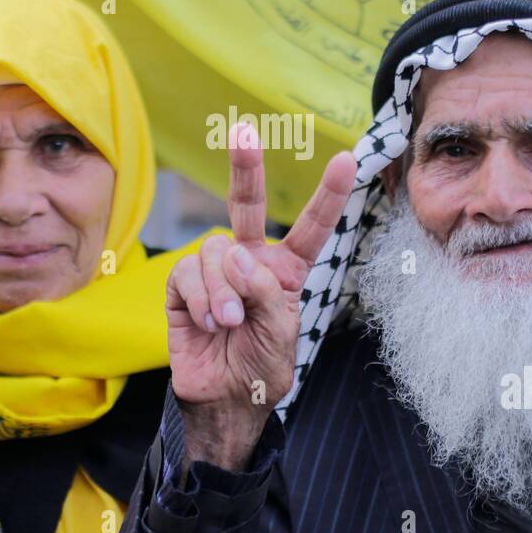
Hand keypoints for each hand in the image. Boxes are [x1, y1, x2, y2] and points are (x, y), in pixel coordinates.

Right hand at [166, 123, 355, 469]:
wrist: (223, 401)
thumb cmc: (260, 367)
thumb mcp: (280, 332)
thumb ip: (265, 291)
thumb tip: (235, 256)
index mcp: (285, 270)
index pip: (310, 227)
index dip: (328, 194)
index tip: (350, 159)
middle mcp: (249, 261)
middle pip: (246, 205)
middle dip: (245, 167)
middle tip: (243, 131)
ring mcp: (214, 271)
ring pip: (216, 250)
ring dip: (225, 289)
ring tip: (230, 323)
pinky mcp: (182, 285)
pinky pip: (189, 272)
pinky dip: (202, 298)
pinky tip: (209, 322)